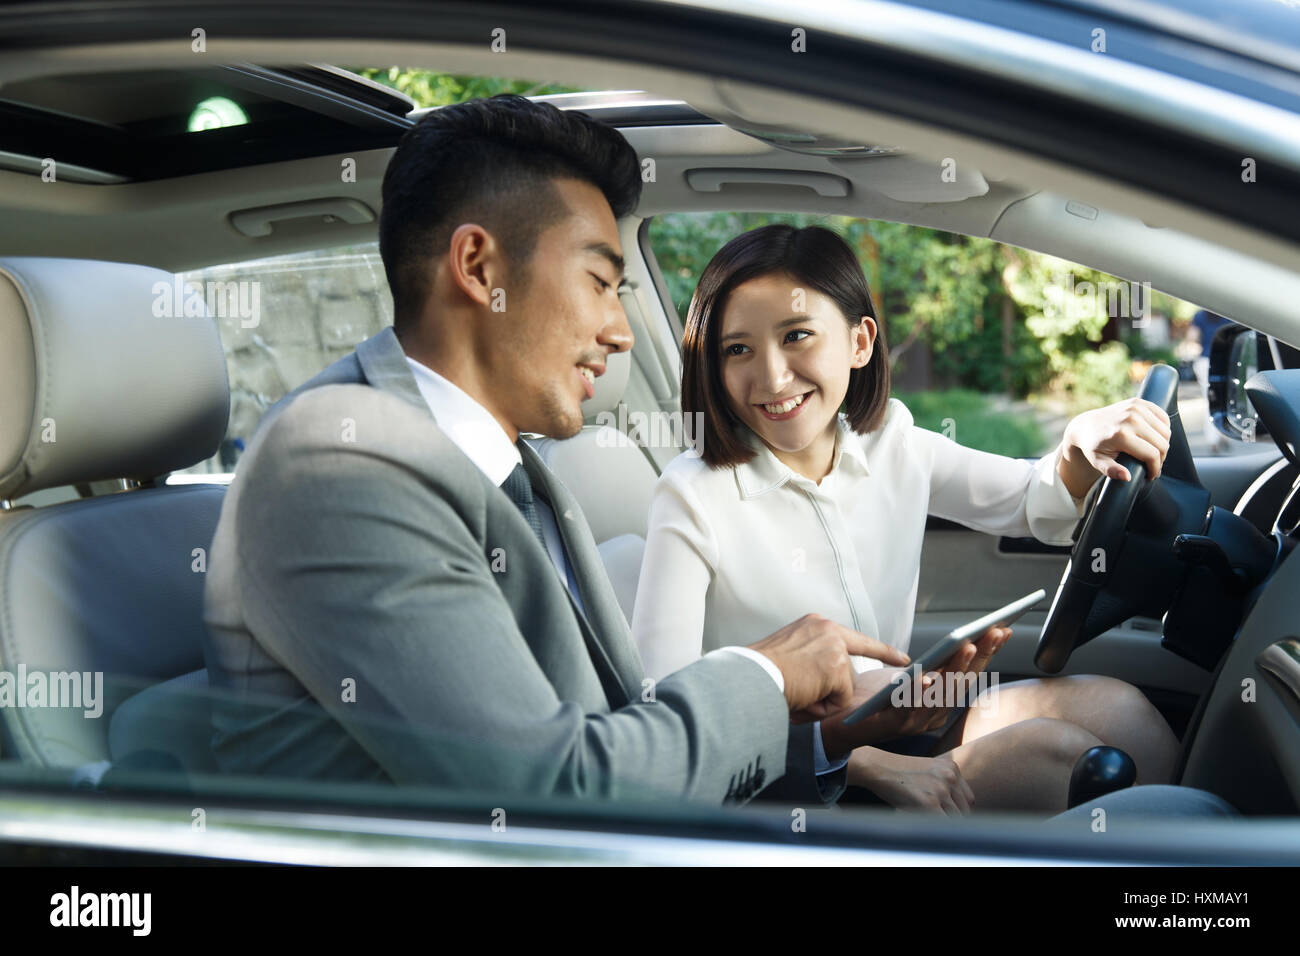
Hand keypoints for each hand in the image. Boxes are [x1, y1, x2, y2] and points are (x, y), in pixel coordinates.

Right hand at [748, 613, 910, 722]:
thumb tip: (833, 690)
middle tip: (810, 694)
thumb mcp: (788, 656)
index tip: (903, 659)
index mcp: (813, 625)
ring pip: (841, 688)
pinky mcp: (837, 666)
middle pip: (847, 669)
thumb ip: (813, 661)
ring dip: (821, 699)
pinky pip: (839, 701)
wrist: (748, 677)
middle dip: (833, 689)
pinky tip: (802, 698)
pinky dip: (822, 707)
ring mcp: (834, 647)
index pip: (854, 638)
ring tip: (794, 693)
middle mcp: (827, 629)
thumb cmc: (759, 673)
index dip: (882, 651)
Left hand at [819, 625, 1011, 757]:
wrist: (839, 722)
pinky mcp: (892, 726)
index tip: (1001, 629)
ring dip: (956, 669)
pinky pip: (910, 709)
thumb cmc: (874, 696)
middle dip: (981, 655)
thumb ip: (931, 666)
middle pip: (963, 683)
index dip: (987, 653)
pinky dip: (919, 692)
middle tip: (994, 631)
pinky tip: (928, 676)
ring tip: (966, 646)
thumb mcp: (908, 675)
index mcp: (941, 702)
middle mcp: (935, 715)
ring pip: (942, 696)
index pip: (970, 675)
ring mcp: (916, 723)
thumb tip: (959, 642)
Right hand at [848, 747, 973, 813]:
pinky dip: (935, 829)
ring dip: (942, 825)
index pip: (968, 800)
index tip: (947, 818)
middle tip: (935, 822)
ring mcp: (941, 789)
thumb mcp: (928, 772)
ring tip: (925, 821)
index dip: (958, 811)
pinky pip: (943, 825)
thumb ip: (945, 786)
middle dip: (952, 820)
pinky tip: (922, 823)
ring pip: (955, 820)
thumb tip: (957, 814)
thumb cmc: (898, 774)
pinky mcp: (929, 802)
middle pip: (964, 811)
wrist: (877, 767)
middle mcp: (950, 776)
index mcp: (952, 768)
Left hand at [1059, 397, 1171, 497]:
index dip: (1155, 468)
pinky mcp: (1138, 402)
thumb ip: (1112, 471)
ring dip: (1164, 444)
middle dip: (1161, 458)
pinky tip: (1155, 438)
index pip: (1152, 454)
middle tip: (1154, 465)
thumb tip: (1128, 477)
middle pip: (1162, 443)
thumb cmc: (1093, 447)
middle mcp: (1130, 419)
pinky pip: (1163, 417)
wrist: (1086, 425)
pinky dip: (1164, 429)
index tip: (1152, 475)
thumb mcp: (1098, 461)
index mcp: (1121, 435)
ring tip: (1154, 453)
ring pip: (1165, 431)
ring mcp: (1135, 408)